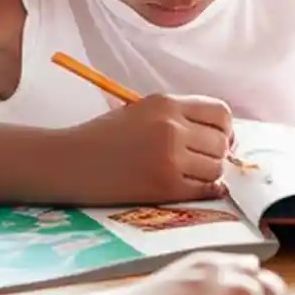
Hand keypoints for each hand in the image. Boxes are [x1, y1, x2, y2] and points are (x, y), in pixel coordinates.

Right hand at [65, 94, 232, 203]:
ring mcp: (170, 158)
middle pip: (221, 142)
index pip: (220, 112)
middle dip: (217, 153)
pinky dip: (205, 190)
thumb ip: (176, 117)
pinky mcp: (166, 186)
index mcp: (165, 103)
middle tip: (201, 161)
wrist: (70, 162)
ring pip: (217, 168)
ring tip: (189, 174)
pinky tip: (192, 187)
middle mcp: (172, 127)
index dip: (224, 129)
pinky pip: (205, 189)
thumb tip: (218, 136)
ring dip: (209, 173)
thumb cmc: (101, 137)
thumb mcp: (139, 112)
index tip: (218, 139)